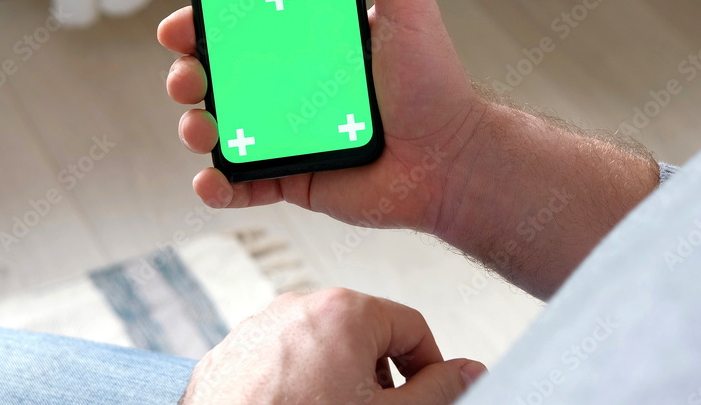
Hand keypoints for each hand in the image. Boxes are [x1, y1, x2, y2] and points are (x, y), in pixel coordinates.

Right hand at [158, 0, 482, 232]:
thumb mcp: (406, 4)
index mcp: (309, 42)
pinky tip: (211, 181)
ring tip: (201, 129)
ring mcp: (289, 132)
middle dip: (187, 73)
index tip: (180, 22)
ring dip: (193, 127)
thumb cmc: (435, 82)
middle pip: (218, 74)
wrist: (454, 161)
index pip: (242, 24)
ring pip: (219, 128)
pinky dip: (217, 186)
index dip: (203, 22)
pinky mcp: (294, 177)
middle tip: (188, 74)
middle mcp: (292, 84)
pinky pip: (242, 183)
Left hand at [179, 288, 485, 403]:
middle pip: (364, 332)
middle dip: (379, 373)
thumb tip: (470, 370)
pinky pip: (278, 358)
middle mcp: (297, 305)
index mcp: (344, 311)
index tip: (429, 394)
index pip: (411, 326)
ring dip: (337, 377)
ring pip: (319, 346)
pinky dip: (294, 382)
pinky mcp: (230, 353)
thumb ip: (439, 389)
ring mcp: (258, 327)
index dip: (429, 365)